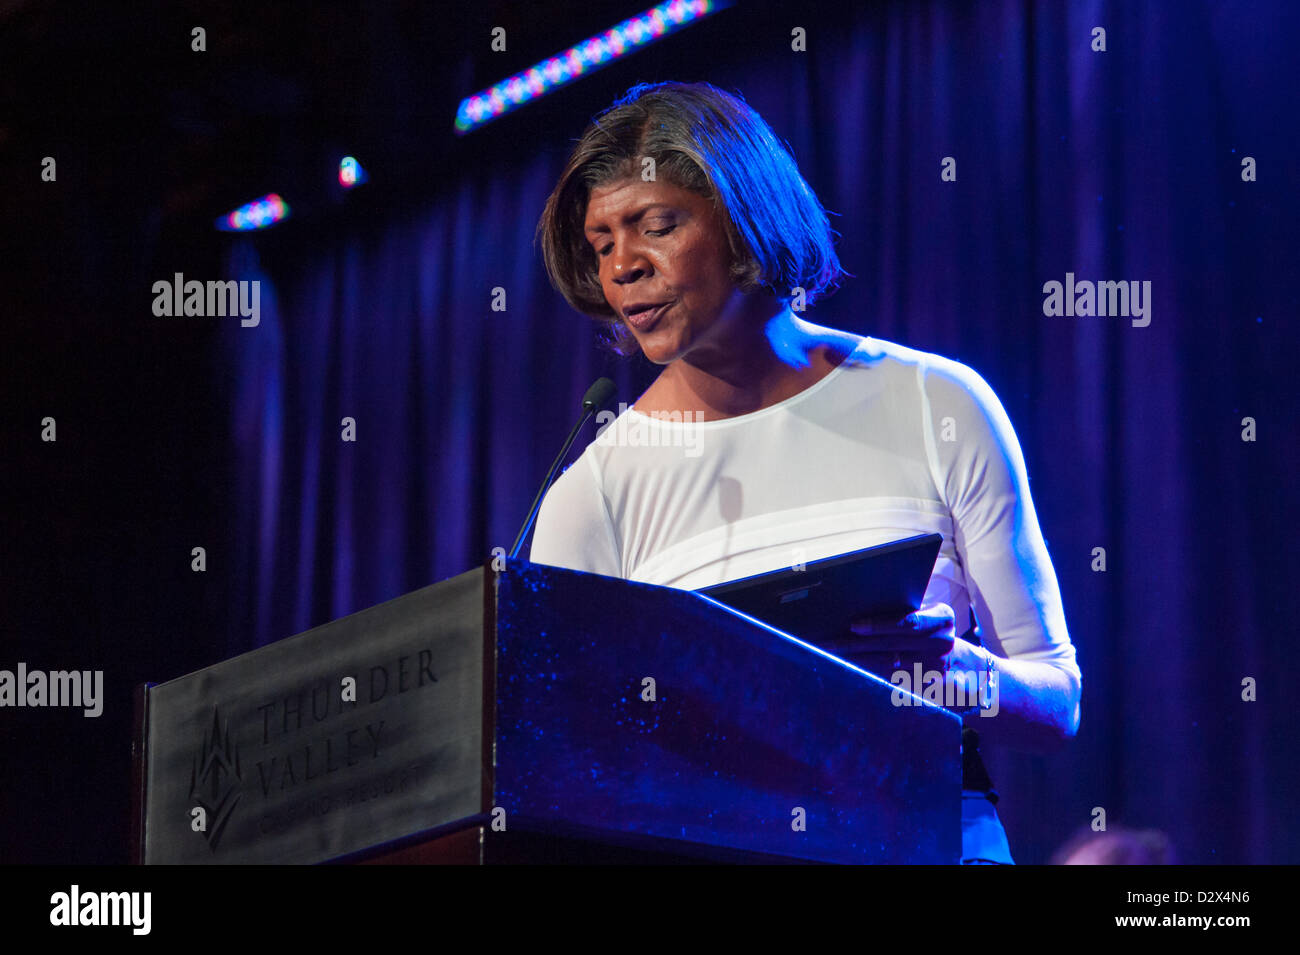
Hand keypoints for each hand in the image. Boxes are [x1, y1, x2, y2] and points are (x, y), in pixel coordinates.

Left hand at [820, 602, 970, 678]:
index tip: (854, 626)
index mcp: (943, 618)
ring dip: (858, 662)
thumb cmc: (939, 638)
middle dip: (857, 645)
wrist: (975, 672)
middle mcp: (943, 642)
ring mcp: (938, 669)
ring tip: (833, 658)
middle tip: (829, 643)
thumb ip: (908, 615)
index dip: (879, 624)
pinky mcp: (932, 691)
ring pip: (889, 666)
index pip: (908, 621)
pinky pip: (895, 683)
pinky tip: (851, 675)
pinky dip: (872, 678)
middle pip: (893, 645)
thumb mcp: (934, 621)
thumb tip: (863, 612)